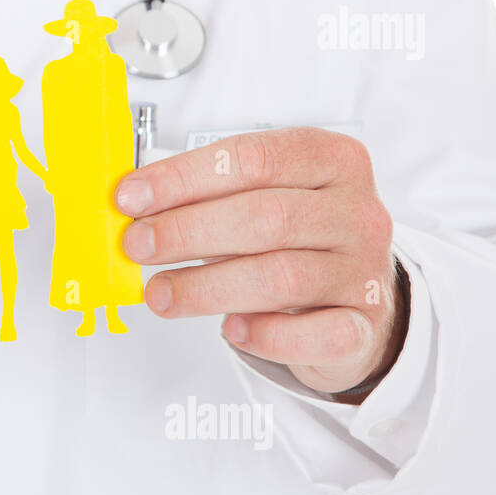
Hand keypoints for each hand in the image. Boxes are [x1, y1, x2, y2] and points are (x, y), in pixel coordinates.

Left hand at [115, 128, 407, 397]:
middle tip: (138, 245)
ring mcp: (364, 271)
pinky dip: (266, 335)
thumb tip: (135, 206)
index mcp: (332, 161)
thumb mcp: (262, 199)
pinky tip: (231, 328)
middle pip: (265, 216)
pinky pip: (316, 334)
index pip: (254, 159)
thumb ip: (207, 196)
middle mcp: (356, 212)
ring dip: (206, 287)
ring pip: (280, 277)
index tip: (131, 198)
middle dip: (187, 231)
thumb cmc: (297, 240)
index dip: (184, 178)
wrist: (357, 299)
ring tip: (161, 293)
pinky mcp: (364, 328)